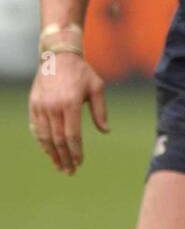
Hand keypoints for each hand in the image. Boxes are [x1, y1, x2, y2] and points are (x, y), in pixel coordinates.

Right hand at [28, 53, 109, 173]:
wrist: (58, 57)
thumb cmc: (82, 73)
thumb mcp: (97, 88)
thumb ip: (101, 111)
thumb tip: (106, 132)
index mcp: (71, 103)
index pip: (72, 135)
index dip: (76, 151)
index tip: (80, 162)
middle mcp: (53, 106)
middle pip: (57, 139)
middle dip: (64, 157)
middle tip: (70, 171)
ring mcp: (40, 106)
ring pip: (44, 136)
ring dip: (51, 153)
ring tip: (59, 165)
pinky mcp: (33, 104)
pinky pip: (36, 127)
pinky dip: (41, 141)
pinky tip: (48, 151)